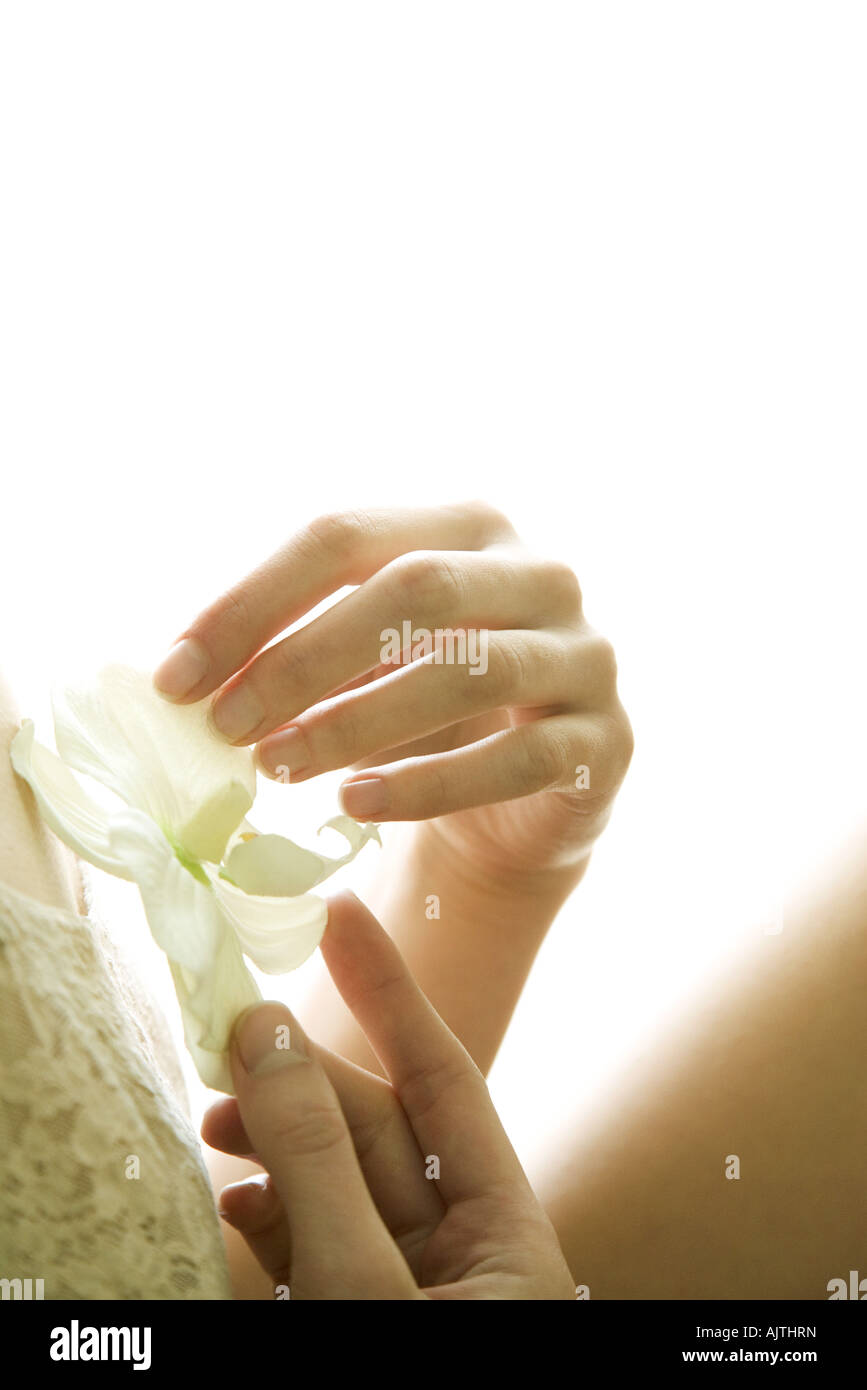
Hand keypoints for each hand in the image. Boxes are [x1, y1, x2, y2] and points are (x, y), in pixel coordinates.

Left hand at [154, 500, 632, 878]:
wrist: (525, 793)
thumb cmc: (423, 706)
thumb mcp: (361, 654)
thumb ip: (292, 643)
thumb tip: (181, 672)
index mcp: (466, 525)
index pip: (345, 536)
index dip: (251, 601)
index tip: (176, 677)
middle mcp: (539, 572)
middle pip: (415, 589)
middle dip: (303, 658)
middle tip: (225, 726)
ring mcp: (583, 653)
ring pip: (469, 670)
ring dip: (357, 722)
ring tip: (276, 768)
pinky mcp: (606, 738)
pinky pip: (517, 760)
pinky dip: (427, 785)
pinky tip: (354, 804)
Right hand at [203, 891, 574, 1298]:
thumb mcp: (361, 1284)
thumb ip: (317, 1162)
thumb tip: (264, 1030)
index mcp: (504, 1238)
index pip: (443, 1078)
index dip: (388, 990)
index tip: (339, 912)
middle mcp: (462, 1256)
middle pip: (375, 1130)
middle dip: (299, 1079)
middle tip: (225, 1035)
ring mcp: (405, 1288)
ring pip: (335, 1184)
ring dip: (273, 1144)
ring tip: (213, 1118)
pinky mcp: (351, 1313)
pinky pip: (312, 1244)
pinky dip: (272, 1216)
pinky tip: (237, 1199)